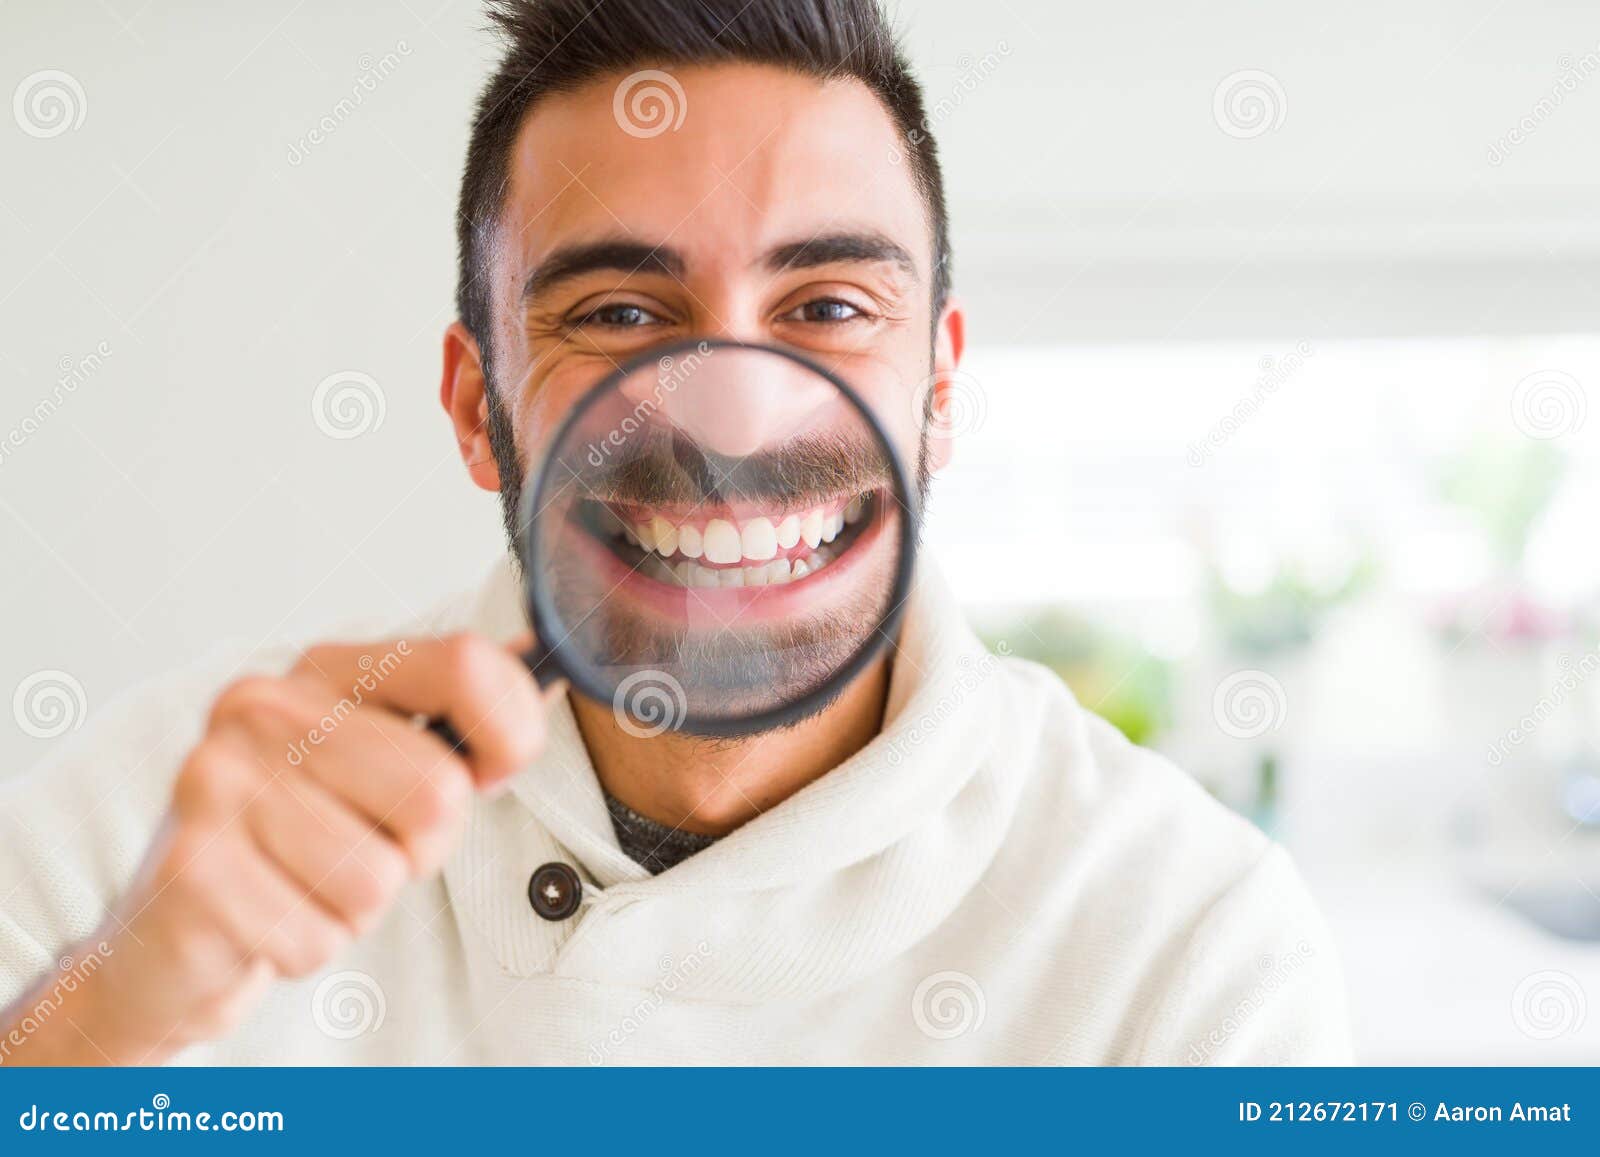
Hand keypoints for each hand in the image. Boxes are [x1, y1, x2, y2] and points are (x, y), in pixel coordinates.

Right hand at [3, 633, 548, 1064]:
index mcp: (323, 669)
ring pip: (381, 876)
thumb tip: (546, 670)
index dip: (511, 732)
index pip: (465, 666)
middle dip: (424, 848)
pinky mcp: (194, 870)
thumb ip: (456, 715)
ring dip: (360, 903)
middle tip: (368, 846)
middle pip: (438, 792)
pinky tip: (270, 916)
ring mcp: (218, 784)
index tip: (494, 770)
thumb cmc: (298, 838)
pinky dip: (312, 944)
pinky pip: (323, 934)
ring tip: (308, 880)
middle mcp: (262, 709)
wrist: (170, 930)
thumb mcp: (379, 759)